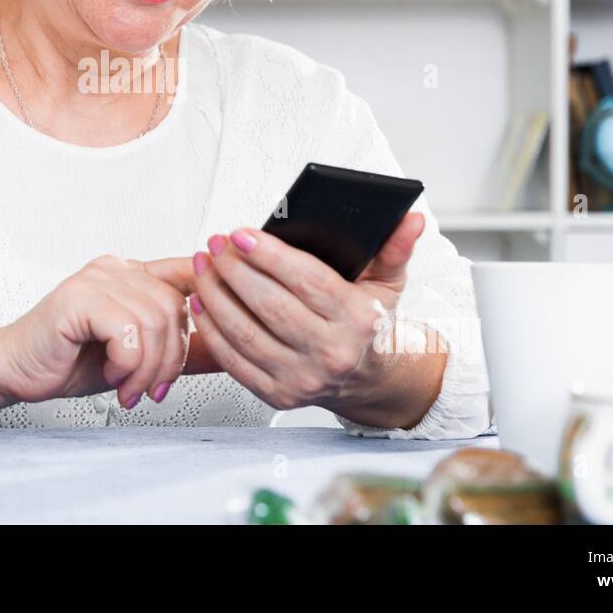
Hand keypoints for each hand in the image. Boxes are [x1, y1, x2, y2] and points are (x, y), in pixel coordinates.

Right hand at [0, 255, 219, 410]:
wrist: (14, 370)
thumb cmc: (68, 361)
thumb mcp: (135, 356)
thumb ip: (173, 346)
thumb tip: (223, 353)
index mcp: (131, 274)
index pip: (188, 271)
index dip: (212, 293)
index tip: (224, 321)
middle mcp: (115, 269)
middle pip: (176, 306)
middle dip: (172, 359)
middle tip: (152, 389)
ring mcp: (95, 279)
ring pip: (155, 321)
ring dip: (147, 369)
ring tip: (127, 387)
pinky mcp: (78, 298)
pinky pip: (127, 332)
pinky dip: (126, 364)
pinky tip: (110, 376)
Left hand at [187, 212, 425, 410]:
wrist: (368, 380)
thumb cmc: (369, 324)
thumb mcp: (388, 284)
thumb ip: (394, 248)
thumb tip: (411, 218)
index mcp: (358, 321)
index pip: (308, 282)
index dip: (270, 255)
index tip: (241, 233)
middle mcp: (331, 353)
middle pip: (270, 305)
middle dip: (235, 270)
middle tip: (215, 243)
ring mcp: (302, 378)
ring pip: (245, 332)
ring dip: (215, 295)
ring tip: (203, 265)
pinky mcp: (277, 395)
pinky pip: (234, 360)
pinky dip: (211, 328)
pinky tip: (201, 300)